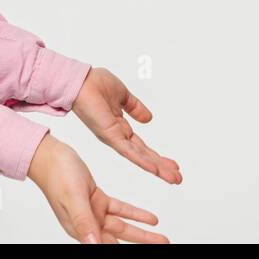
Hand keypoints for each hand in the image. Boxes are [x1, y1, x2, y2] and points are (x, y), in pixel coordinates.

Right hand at [27, 133, 168, 243]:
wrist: (49, 155)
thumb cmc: (56, 175)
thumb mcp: (73, 198)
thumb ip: (83, 221)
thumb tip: (94, 244)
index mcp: (81, 228)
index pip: (107, 246)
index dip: (124, 251)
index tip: (144, 254)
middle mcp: (88, 224)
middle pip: (121, 238)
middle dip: (143, 241)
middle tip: (164, 244)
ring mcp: (93, 212)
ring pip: (123, 225)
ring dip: (143, 230)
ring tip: (161, 236)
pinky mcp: (97, 199)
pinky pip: (120, 209)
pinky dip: (135, 213)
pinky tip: (150, 219)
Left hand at [72, 68, 181, 184]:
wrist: (80, 80)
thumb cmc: (95, 84)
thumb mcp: (122, 96)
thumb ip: (135, 108)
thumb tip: (149, 119)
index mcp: (120, 127)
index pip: (142, 147)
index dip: (156, 156)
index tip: (172, 165)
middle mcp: (117, 136)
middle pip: (144, 156)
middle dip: (161, 167)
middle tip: (178, 179)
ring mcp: (114, 138)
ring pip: (139, 157)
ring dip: (157, 168)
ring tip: (173, 178)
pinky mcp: (110, 135)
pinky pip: (128, 151)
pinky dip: (142, 161)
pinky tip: (154, 169)